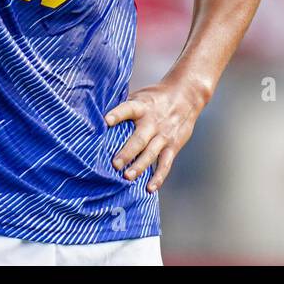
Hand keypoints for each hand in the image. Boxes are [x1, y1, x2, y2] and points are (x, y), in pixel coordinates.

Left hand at [104, 76, 208, 192]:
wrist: (186, 95)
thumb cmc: (156, 97)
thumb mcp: (140, 96)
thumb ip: (124, 107)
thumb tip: (96, 118)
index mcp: (142, 106)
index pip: (128, 109)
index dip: (117, 114)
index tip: (106, 121)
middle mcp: (153, 122)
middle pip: (139, 138)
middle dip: (127, 152)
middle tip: (114, 164)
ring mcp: (164, 135)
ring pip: (151, 153)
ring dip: (140, 166)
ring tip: (127, 177)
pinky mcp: (173, 146)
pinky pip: (165, 164)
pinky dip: (158, 177)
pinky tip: (150, 188)